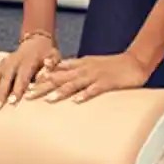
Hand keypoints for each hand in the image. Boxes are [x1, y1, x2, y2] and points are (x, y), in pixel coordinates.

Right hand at [0, 32, 59, 109]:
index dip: (17, 89)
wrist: (37, 40)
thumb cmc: (47, 53)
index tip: (12, 102)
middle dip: (1, 92)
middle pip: (6, 77)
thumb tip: (48, 66)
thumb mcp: (54, 55)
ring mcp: (6, 61)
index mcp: (28, 60)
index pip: (22, 76)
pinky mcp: (2, 63)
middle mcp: (15, 60)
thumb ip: (52, 62)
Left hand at [25, 51, 150, 103]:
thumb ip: (77, 70)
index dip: (42, 77)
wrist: (136, 62)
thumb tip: (60, 76)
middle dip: (44, 86)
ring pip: (75, 83)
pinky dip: (85, 94)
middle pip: (61, 77)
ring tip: (48, 99)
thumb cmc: (113, 66)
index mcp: (80, 64)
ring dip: (61, 91)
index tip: (27, 84)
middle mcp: (85, 68)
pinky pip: (95, 89)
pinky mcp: (107, 82)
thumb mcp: (91, 65)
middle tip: (28, 95)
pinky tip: (77, 101)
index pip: (57, 70)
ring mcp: (96, 75)